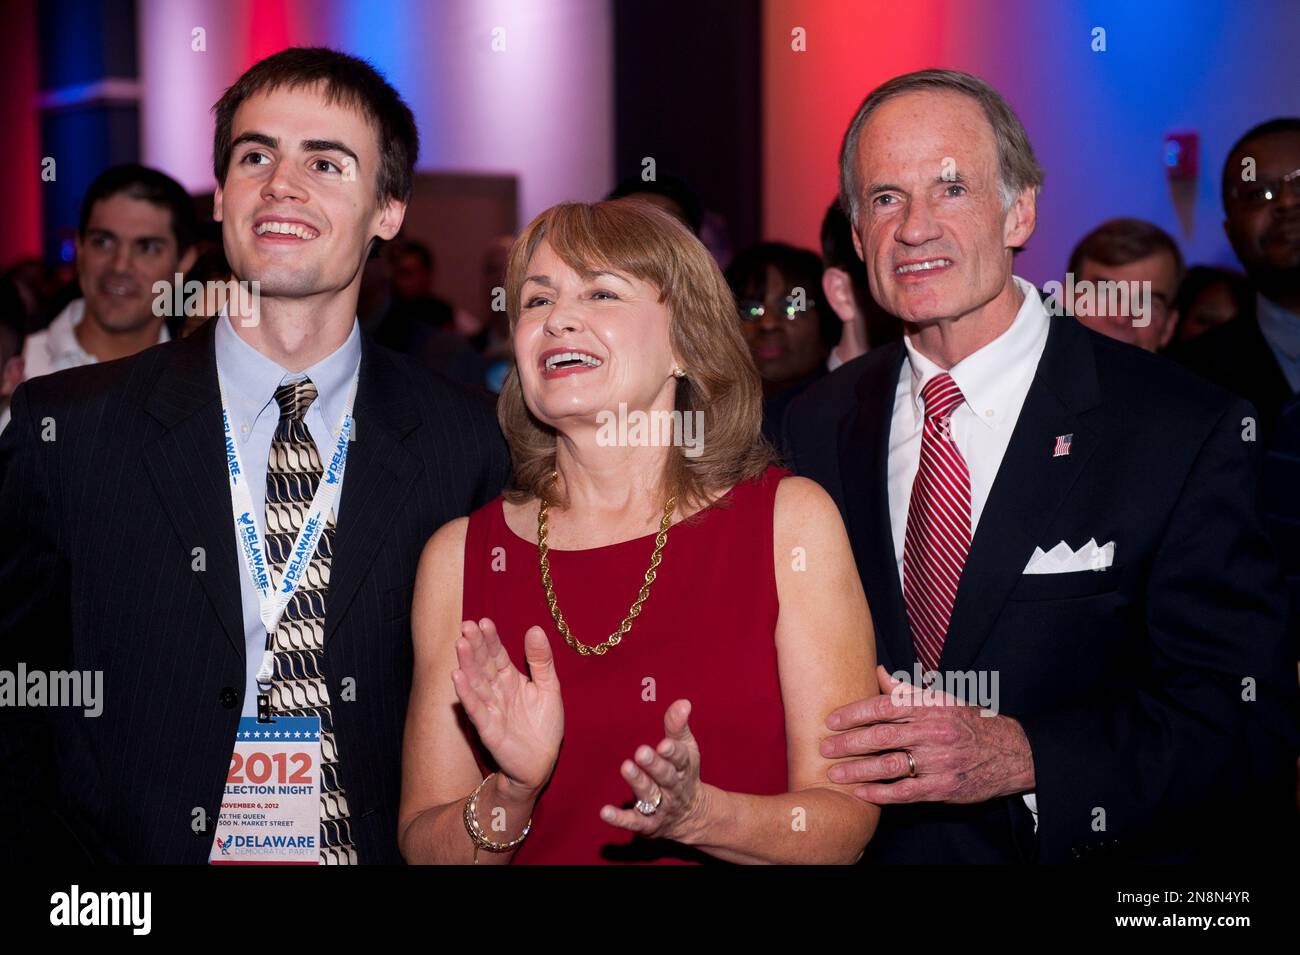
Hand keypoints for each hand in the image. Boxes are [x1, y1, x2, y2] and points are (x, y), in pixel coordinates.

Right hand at [450, 618, 562, 796]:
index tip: (484, 621)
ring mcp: (490, 709)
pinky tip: (457, 677)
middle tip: (466, 626)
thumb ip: (541, 660)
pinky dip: (466, 694)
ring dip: (467, 664)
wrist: (543, 761)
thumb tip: (535, 629)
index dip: (490, 639)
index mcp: (510, 678)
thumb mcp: (549, 687)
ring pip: (476, 683)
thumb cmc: (543, 724)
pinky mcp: (488, 729)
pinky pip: (476, 709)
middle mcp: (496, 691)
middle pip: (483, 665)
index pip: (497, 654)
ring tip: (460, 645)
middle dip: (475, 646)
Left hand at [600, 699, 708, 842]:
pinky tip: (604, 811)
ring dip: (638, 782)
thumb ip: (678, 726)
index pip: (680, 759)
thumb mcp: (686, 749)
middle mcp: (674, 788)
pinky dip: (619, 818)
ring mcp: (661, 807)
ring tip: (626, 767)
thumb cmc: (683, 773)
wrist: (691, 815)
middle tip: (641, 752)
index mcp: (684, 768)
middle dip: (654, 765)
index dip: (673, 751)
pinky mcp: (647, 824)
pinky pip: (633, 821)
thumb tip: (683, 702)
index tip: (663, 744)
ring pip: (650, 795)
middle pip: (666, 776)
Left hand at [820, 666, 1034, 803]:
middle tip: (824, 748)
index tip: (831, 721)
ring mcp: (939, 762)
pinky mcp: (943, 788)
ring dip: (858, 771)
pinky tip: (861, 793)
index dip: (855, 713)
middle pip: (882, 737)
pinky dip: (881, 793)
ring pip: (890, 766)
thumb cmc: (969, 722)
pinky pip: (905, 792)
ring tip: (835, 774)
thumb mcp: (941, 699)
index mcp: (931, 707)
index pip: (885, 707)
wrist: (1011, 752)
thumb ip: (906, 690)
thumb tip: (877, 671)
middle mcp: (934, 732)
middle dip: (849, 743)